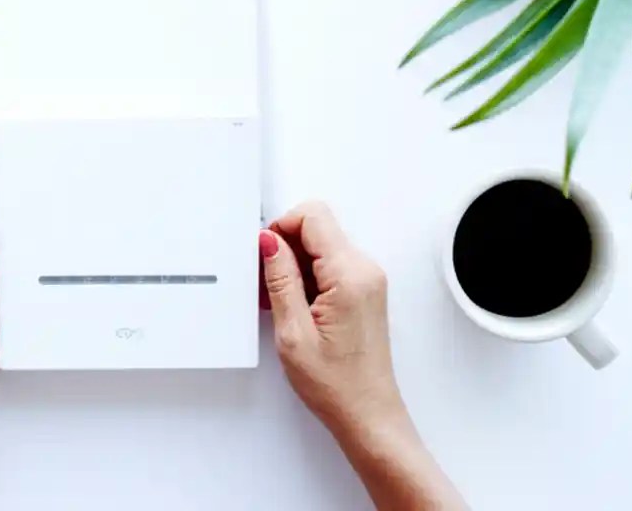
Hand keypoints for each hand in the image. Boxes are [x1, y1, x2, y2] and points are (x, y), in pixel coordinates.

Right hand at [259, 202, 403, 434]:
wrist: (367, 414)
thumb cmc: (335, 384)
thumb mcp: (293, 331)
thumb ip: (280, 278)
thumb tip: (269, 241)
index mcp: (350, 275)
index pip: (313, 216)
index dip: (281, 227)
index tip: (264, 255)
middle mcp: (365, 270)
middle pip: (317, 229)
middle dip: (284, 248)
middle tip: (266, 284)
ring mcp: (367, 280)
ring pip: (321, 247)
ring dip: (293, 266)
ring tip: (278, 303)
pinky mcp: (363, 291)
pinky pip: (329, 266)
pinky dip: (306, 278)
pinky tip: (293, 307)